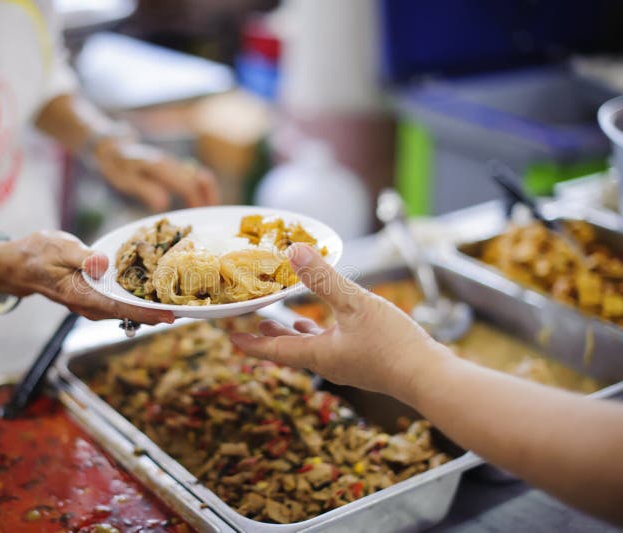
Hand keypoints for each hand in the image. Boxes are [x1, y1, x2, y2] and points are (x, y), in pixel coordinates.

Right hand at [0, 230, 173, 324]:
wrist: (18, 265)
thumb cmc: (37, 252)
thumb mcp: (58, 247)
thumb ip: (82, 257)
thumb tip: (100, 264)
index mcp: (81, 295)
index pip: (119, 308)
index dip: (146, 313)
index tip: (170, 316)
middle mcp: (88, 305)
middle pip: (128, 314)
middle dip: (156, 314)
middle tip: (188, 310)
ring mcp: (91, 304)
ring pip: (126, 311)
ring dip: (150, 309)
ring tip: (178, 303)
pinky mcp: (93, 298)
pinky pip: (120, 304)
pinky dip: (138, 301)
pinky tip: (155, 293)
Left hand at [93, 139, 218, 210]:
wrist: (111, 146)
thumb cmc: (117, 165)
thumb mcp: (127, 179)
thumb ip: (146, 190)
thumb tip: (164, 205)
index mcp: (161, 167)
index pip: (187, 185)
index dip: (196, 201)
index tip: (199, 216)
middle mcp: (171, 163)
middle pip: (199, 180)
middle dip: (209, 197)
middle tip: (213, 215)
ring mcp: (172, 163)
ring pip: (197, 177)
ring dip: (207, 192)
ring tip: (210, 208)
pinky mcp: (170, 166)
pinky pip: (191, 177)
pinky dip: (198, 188)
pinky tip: (198, 201)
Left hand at [230, 243, 450, 397]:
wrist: (430, 377)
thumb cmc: (392, 345)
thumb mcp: (355, 304)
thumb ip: (323, 278)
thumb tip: (293, 251)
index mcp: (318, 355)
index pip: (274, 351)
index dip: (251, 343)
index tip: (230, 338)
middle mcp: (329, 364)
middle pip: (290, 351)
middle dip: (270, 337)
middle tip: (254, 325)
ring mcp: (348, 365)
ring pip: (312, 348)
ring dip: (296, 334)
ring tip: (286, 322)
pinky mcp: (366, 362)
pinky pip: (334, 346)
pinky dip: (324, 333)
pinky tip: (332, 324)